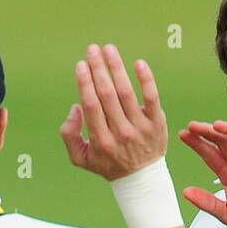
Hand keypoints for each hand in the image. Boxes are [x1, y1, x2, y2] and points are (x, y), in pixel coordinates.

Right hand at [62, 44, 167, 179]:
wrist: (141, 179)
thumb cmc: (108, 164)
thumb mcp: (81, 158)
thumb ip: (69, 134)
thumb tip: (75, 107)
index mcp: (102, 141)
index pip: (92, 106)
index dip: (85, 83)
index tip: (81, 64)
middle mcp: (121, 134)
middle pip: (108, 95)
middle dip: (98, 69)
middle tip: (92, 49)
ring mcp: (141, 129)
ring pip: (127, 92)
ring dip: (117, 67)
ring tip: (109, 49)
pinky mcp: (157, 124)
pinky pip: (152, 98)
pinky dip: (146, 79)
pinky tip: (138, 63)